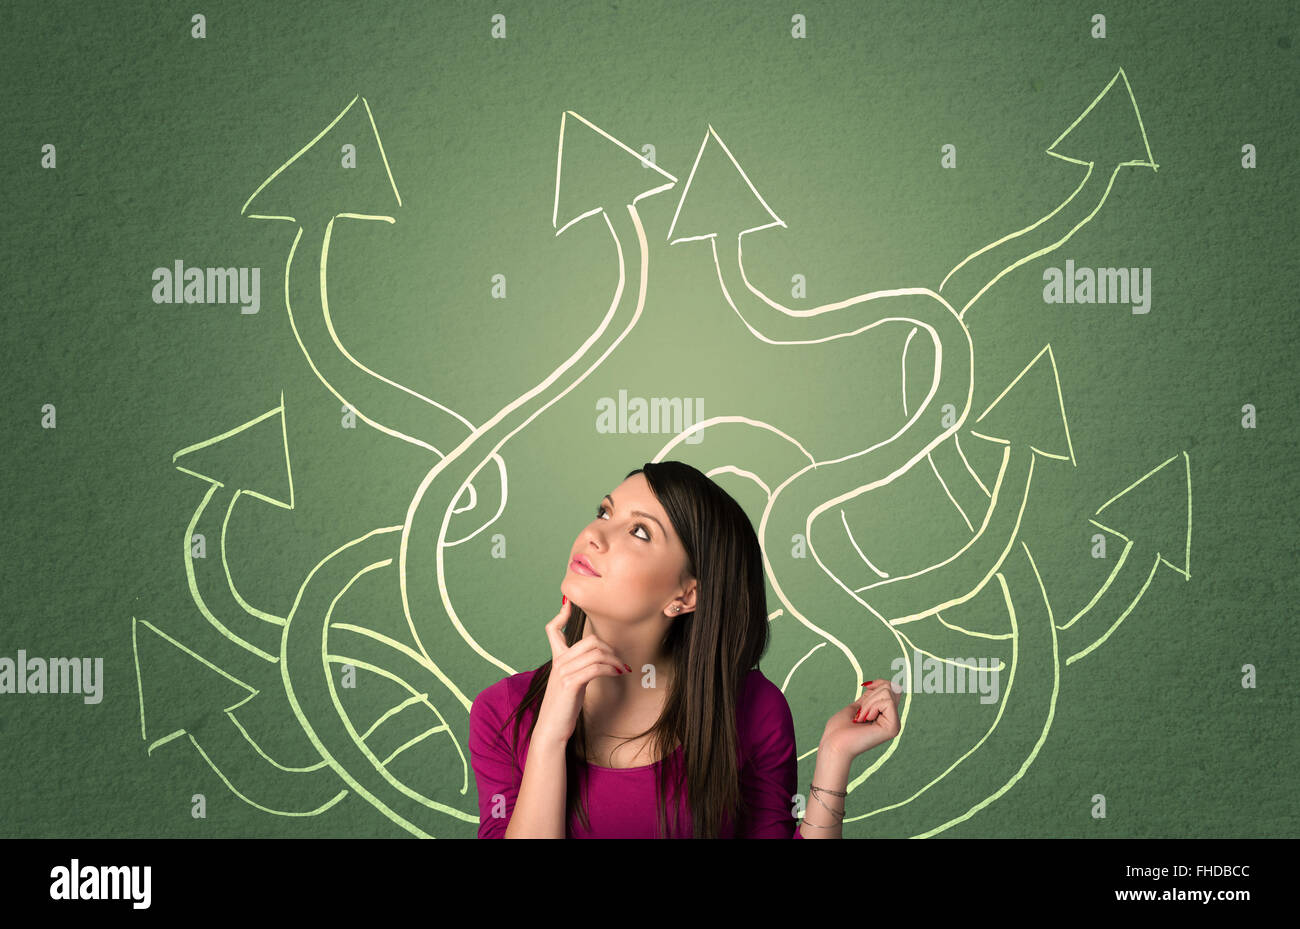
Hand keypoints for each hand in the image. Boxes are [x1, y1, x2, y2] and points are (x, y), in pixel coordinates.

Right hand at [532, 597, 631, 746]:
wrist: (551, 729)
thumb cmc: (563, 708)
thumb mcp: (570, 683)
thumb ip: (578, 668)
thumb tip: (598, 660)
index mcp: (557, 659)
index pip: (552, 630)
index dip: (560, 615)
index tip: (568, 604)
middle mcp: (559, 662)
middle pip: (589, 640)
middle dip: (609, 647)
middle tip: (619, 660)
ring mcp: (563, 672)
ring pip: (595, 653)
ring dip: (614, 660)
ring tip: (621, 669)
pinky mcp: (570, 683)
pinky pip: (595, 667)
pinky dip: (610, 668)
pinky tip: (617, 674)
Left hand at [820, 679, 900, 760]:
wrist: (835, 744)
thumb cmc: (839, 729)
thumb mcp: (856, 707)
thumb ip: (869, 698)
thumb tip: (882, 685)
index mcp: (884, 717)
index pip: (892, 690)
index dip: (880, 683)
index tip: (865, 686)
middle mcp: (892, 720)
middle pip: (892, 688)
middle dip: (871, 694)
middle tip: (861, 712)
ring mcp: (894, 724)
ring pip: (888, 693)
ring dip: (868, 702)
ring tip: (861, 718)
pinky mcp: (893, 727)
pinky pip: (887, 702)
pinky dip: (871, 706)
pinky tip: (865, 720)